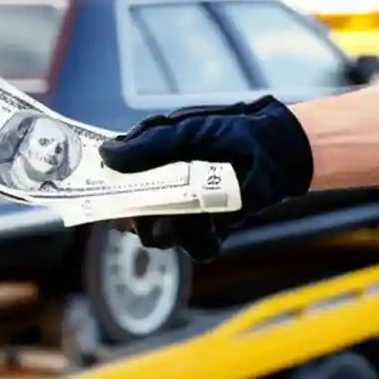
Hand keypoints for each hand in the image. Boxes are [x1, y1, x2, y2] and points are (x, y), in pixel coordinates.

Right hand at [98, 95, 313, 261]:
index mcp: (150, 165)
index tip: (105, 199)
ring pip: (161, 237)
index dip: (107, 196)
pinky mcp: (211, 228)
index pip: (116, 187)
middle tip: (149, 209)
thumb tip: (107, 155)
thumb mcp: (185, 131)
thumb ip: (148, 146)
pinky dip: (202, 239)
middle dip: (139, 218)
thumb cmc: (228, 131)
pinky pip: (197, 247)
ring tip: (187, 213)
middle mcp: (163, 192)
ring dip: (171, 228)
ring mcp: (186, 213)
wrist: (274, 148)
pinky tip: (212, 221)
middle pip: (134, 220)